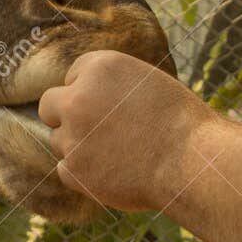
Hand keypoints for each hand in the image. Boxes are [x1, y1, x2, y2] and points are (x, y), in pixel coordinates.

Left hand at [37, 50, 219, 211]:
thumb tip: (87, 97)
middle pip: (49, 105)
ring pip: (59, 141)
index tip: (110, 106)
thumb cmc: (181, 122)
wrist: (192, 161)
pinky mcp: (72, 169)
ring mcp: (71, 134)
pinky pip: (66, 170)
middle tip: (96, 131)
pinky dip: (84, 175)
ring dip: (79, 147)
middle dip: (66, 116)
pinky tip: (114, 174)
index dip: (91, 92)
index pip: (72, 76)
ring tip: (118, 155)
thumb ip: (110, 86)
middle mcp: (77, 96)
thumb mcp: (146, 83)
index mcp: (99, 66)